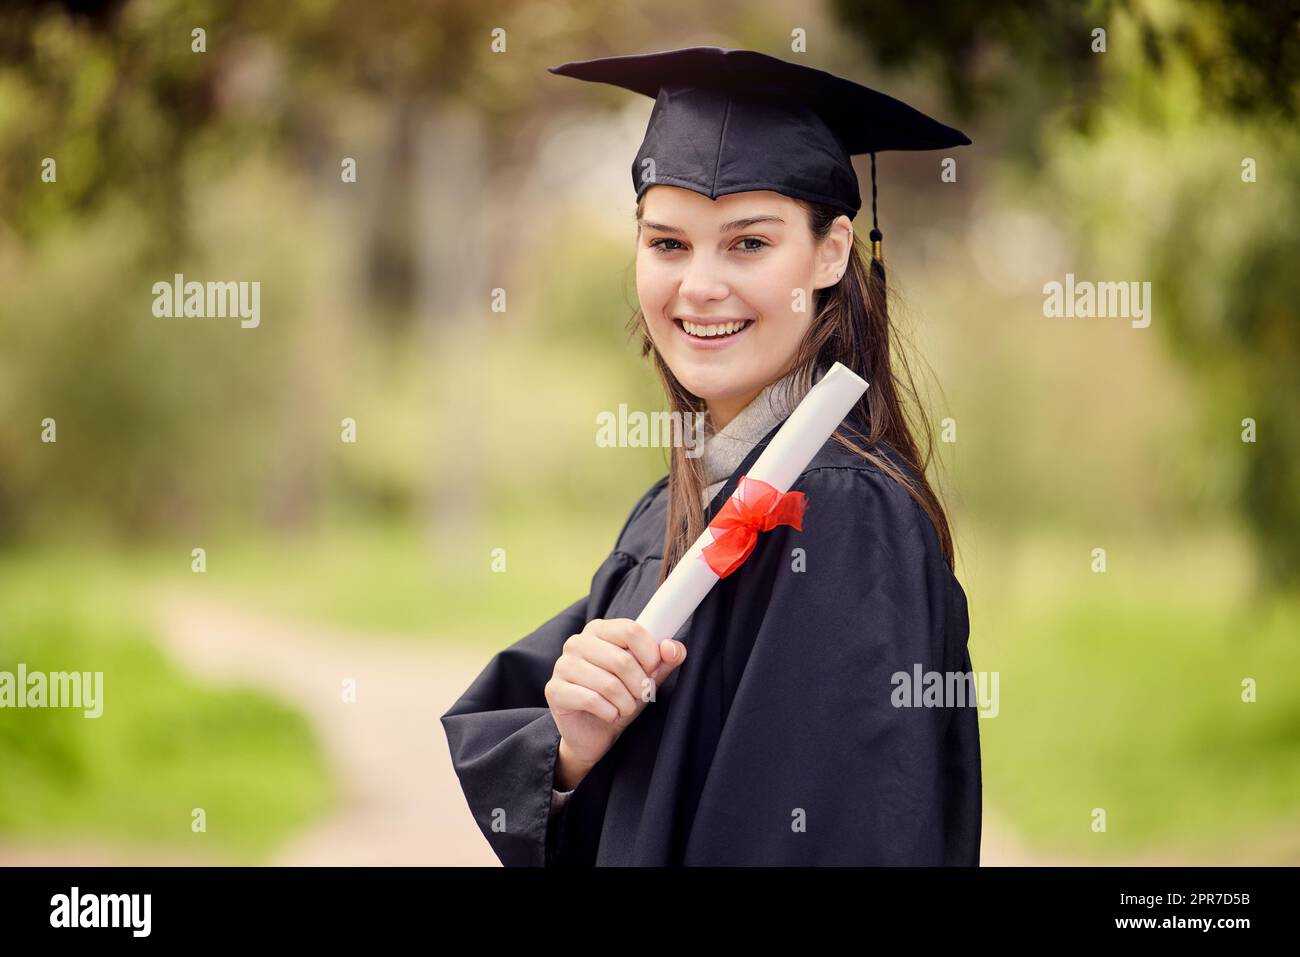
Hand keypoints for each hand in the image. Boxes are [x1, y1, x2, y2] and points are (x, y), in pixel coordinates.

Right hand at [544, 618, 687, 785]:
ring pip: (608, 683)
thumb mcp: (646, 677)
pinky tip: (610, 715)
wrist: (594, 732)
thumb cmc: (621, 697)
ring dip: (626, 703)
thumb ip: (664, 660)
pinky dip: (609, 712)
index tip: (653, 671)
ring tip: (625, 708)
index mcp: (599, 630)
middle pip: (621, 660)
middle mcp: (577, 642)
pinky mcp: (554, 690)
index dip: (650, 654)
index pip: (631, 630)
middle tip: (640, 696)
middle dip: (639, 685)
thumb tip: (673, 648)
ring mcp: (562, 665)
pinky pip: (591, 700)